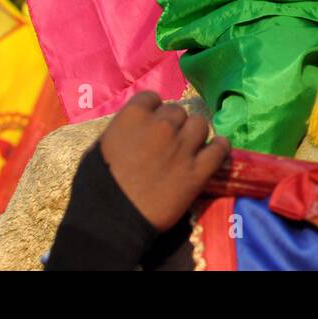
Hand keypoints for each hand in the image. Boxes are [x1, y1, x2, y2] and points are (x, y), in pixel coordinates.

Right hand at [98, 91, 230, 232]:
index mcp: (134, 116)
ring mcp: (182, 147)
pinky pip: (219, 150)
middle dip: (173, 124)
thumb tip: (136, 127)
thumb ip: (122, 130)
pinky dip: (220, 147)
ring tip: (189, 147)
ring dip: (194, 134)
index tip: (152, 123)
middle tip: (168, 141)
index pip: (152, 98)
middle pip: (178, 111)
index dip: (153, 110)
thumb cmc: (97, 186)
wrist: (111, 220)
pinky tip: (217, 149)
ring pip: (200, 125)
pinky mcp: (198, 170)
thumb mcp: (99, 147)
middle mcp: (162, 125)